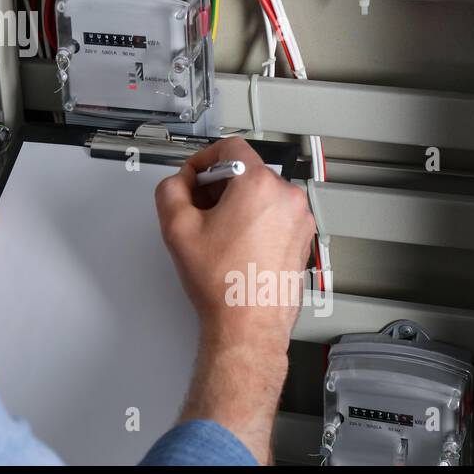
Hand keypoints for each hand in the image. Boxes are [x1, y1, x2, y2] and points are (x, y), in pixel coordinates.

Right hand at [153, 137, 316, 461]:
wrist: (248, 325)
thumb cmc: (223, 283)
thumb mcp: (176, 228)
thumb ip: (170, 190)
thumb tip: (178, 183)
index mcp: (259, 185)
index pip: (230, 147)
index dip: (204, 159)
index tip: (194, 177)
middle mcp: (287, 197)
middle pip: (246, 171)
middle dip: (218, 185)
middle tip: (198, 209)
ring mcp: (300, 220)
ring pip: (261, 194)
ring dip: (237, 204)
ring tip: (217, 234)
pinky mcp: (303, 240)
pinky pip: (275, 215)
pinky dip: (255, 221)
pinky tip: (235, 246)